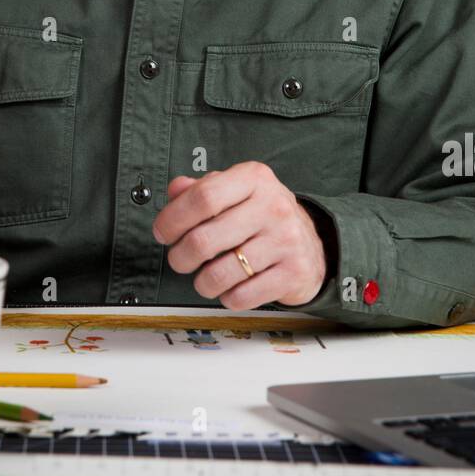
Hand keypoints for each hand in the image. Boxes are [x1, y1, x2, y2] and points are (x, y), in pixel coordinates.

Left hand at [152, 162, 327, 308]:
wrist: (312, 245)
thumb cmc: (263, 217)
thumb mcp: (236, 191)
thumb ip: (202, 188)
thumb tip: (175, 190)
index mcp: (254, 178)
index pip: (203, 197)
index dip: (173, 218)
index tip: (162, 232)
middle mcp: (273, 206)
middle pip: (204, 239)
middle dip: (180, 257)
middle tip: (180, 260)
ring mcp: (285, 240)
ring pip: (219, 274)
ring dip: (202, 282)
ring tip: (205, 277)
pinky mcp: (293, 273)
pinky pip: (242, 296)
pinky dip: (227, 297)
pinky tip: (231, 287)